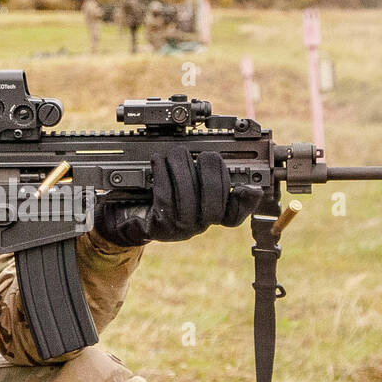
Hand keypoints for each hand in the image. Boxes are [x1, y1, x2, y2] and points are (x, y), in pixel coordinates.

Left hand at [93, 145, 261, 245]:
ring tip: (176, 153)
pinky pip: (164, 197)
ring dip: (182, 167)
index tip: (250, 186)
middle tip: (206, 154)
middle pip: (214, 203)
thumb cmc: (164, 194)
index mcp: (211, 215)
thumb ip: (206, 173)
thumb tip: (229, 165)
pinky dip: (162, 174)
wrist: (131, 216)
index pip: (236, 214)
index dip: (245, 202)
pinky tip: (159, 161)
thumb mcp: (187, 183)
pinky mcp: (159, 226)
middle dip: (211, 171)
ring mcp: (179, 228)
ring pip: (187, 197)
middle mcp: (199, 225)